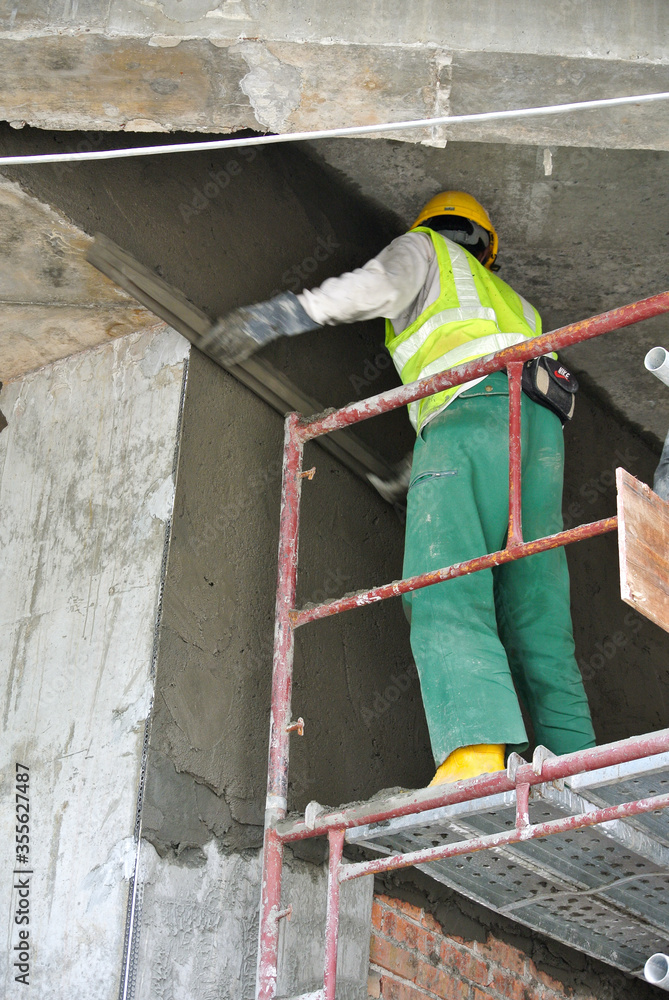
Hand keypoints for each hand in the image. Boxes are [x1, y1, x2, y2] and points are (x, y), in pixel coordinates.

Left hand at [198, 292, 320, 367]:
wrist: (274, 315)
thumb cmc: (254, 313)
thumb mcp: (238, 313)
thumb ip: (226, 321)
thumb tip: (214, 329)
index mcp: (232, 319)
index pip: (213, 332)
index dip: (206, 340)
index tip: (200, 345)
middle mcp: (237, 329)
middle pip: (220, 343)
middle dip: (212, 349)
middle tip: (208, 353)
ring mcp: (245, 337)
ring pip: (228, 350)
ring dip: (220, 355)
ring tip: (216, 358)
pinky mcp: (253, 344)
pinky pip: (239, 355)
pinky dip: (232, 359)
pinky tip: (226, 362)